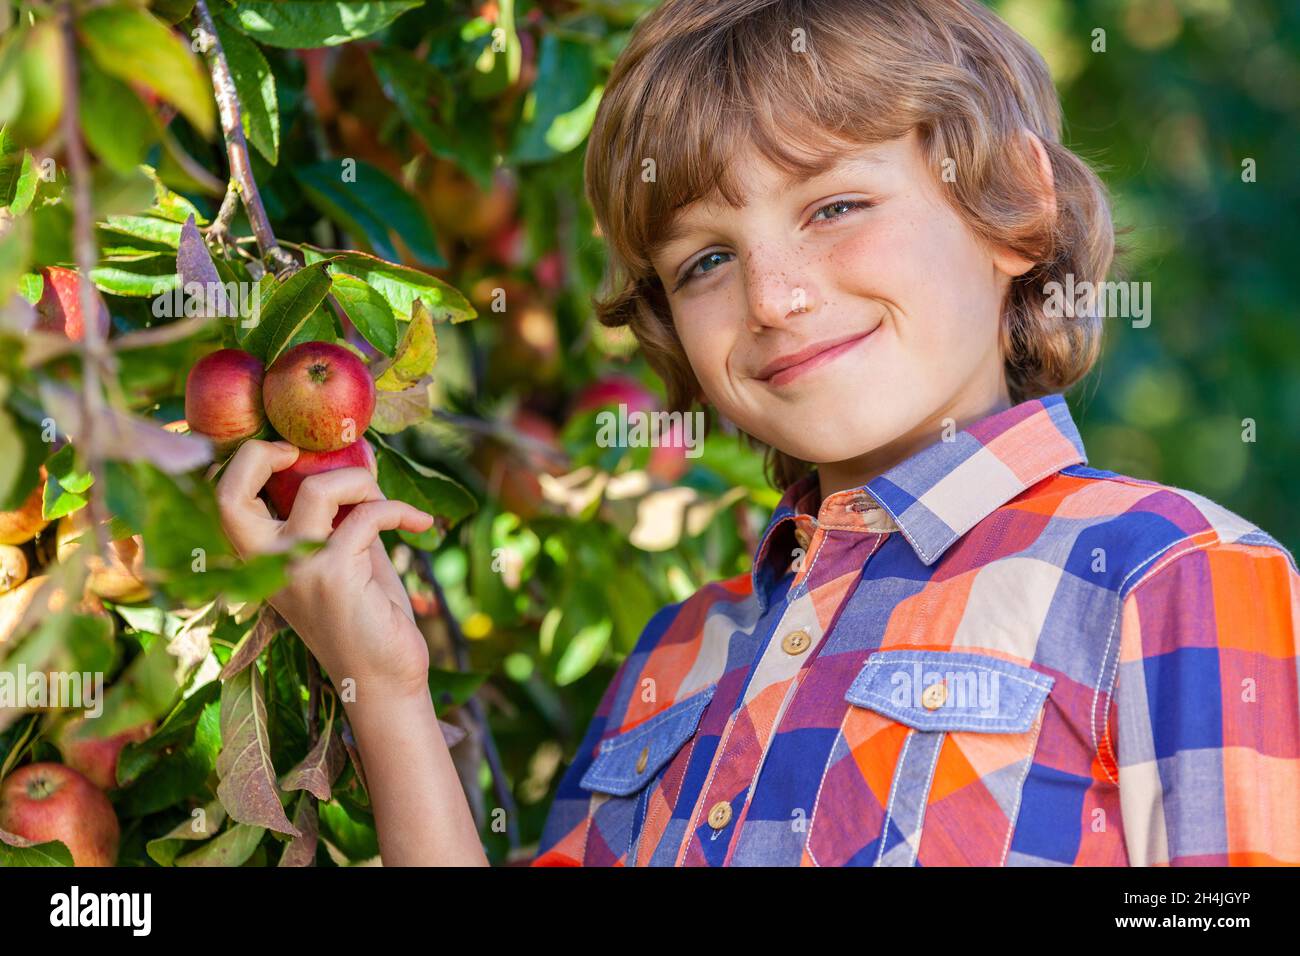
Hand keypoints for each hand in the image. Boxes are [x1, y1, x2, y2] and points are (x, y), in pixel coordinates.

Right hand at [215, 440, 435, 698]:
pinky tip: (420, 523)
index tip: (294, 452)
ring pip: (318, 489)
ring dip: (361, 482)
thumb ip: (347, 513)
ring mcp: (296, 571)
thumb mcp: (351, 557)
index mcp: (261, 563)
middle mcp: (267, 567)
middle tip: (302, 452)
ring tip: (384, 501)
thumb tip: (360, 456)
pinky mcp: (334, 576)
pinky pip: (368, 516)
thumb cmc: (368, 620)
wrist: (384, 683)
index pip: (222, 503)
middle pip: (229, 495)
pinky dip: (398, 510)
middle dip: (260, 454)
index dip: (246, 463)